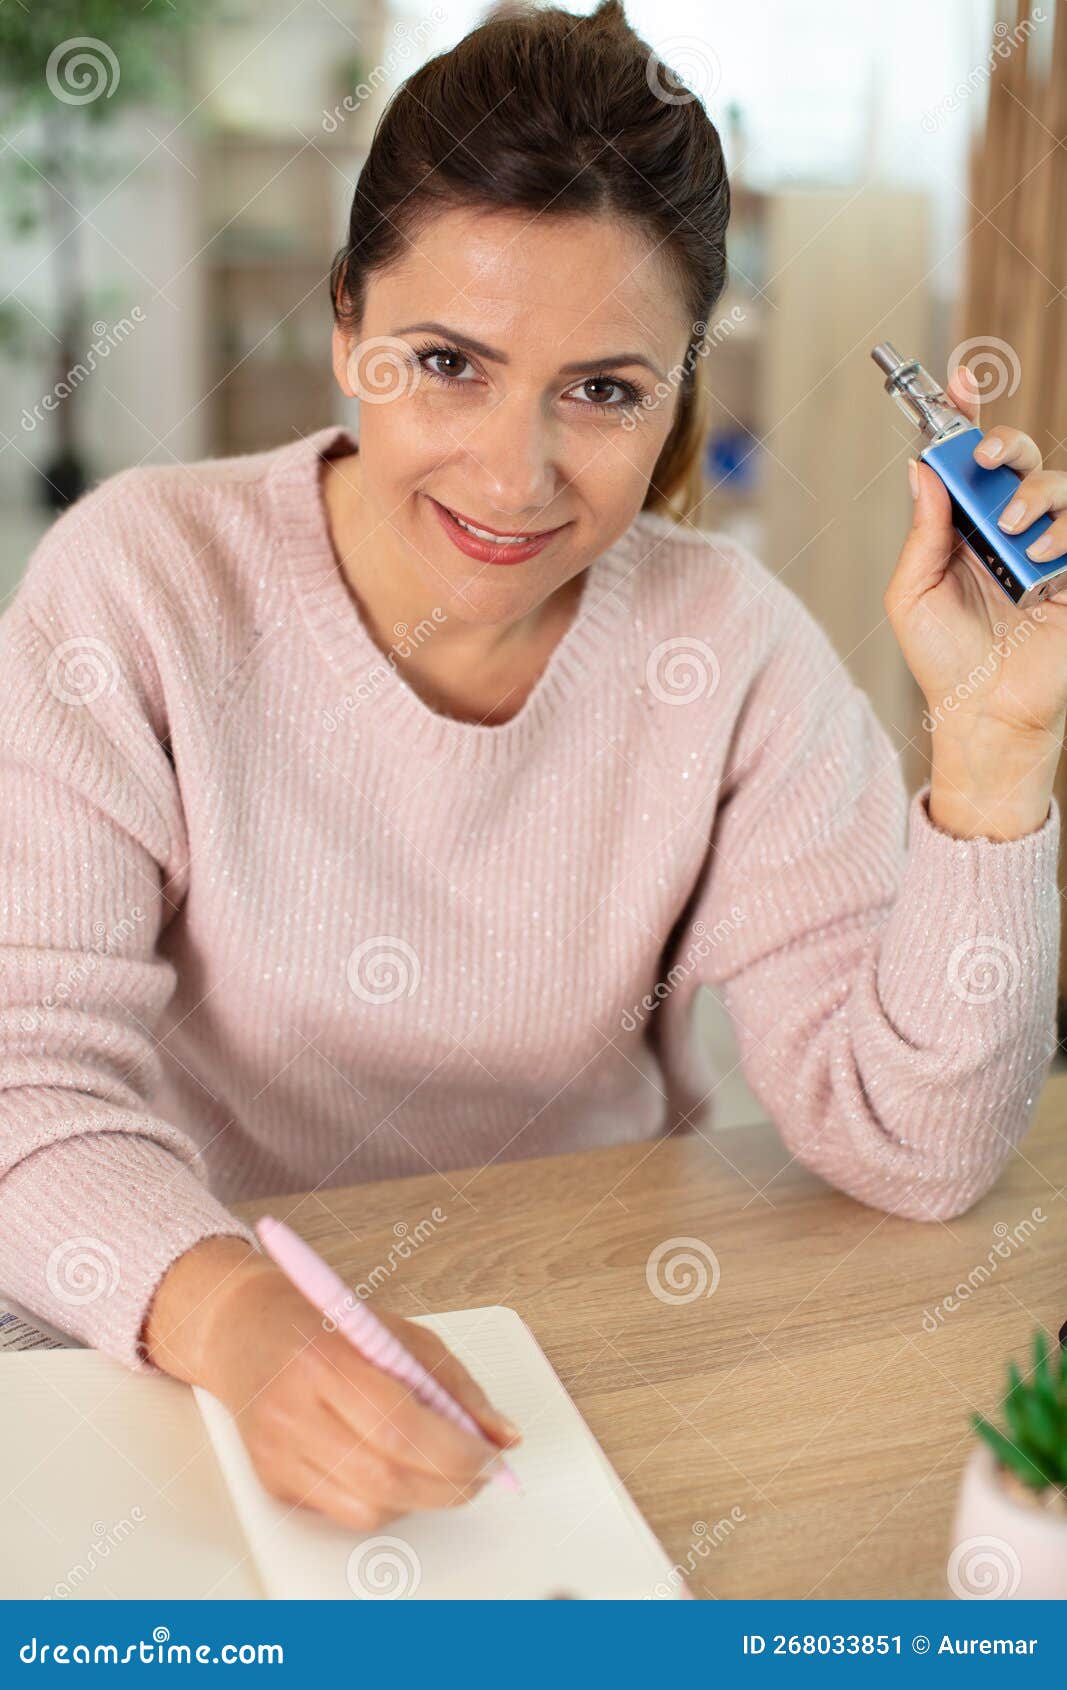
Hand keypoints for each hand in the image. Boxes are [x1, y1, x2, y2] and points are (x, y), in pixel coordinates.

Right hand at [143, 1236, 519, 1531]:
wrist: (243, 1330)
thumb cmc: (323, 1324)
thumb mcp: (396, 1330)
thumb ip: (454, 1382)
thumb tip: (502, 1435)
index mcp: (327, 1360)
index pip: (399, 1427)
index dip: (455, 1452)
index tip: (490, 1455)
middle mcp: (294, 1412)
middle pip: (386, 1477)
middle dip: (450, 1485)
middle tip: (480, 1471)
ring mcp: (278, 1453)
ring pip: (370, 1507)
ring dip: (422, 1497)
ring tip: (439, 1467)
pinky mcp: (274, 1482)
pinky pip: (346, 1514)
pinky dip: (386, 1501)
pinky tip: (395, 1468)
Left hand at [884, 364, 1066, 837]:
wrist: (980, 713)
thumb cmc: (942, 659)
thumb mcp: (911, 592)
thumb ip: (922, 530)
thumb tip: (921, 466)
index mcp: (964, 528)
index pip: (968, 462)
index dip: (966, 417)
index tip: (959, 380)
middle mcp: (1008, 530)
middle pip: (1018, 460)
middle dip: (1003, 444)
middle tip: (983, 458)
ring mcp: (1047, 549)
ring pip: (1057, 486)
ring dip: (1033, 493)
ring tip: (1009, 528)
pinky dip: (1062, 528)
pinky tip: (1039, 552)